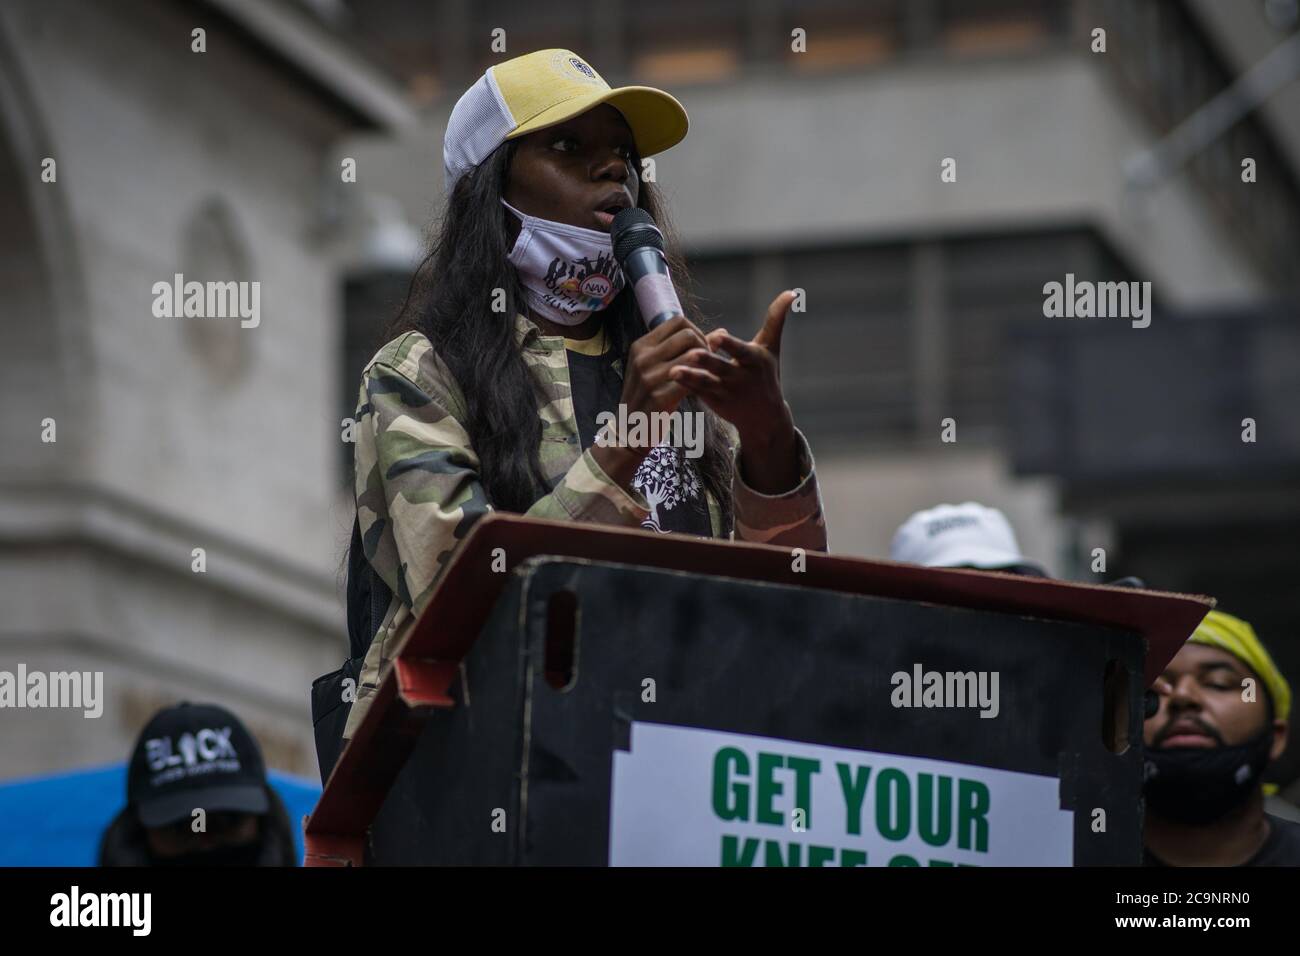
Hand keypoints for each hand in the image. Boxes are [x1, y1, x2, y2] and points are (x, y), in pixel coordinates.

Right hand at [592, 315, 708, 490]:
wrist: (630, 431)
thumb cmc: (649, 397)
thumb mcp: (659, 368)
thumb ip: (686, 350)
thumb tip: (721, 333)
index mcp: (641, 346)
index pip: (677, 321)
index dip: (696, 332)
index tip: (701, 349)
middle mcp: (642, 357)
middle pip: (687, 335)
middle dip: (704, 346)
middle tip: (706, 364)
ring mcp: (648, 377)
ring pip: (692, 356)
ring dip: (705, 365)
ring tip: (704, 376)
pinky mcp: (657, 397)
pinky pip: (690, 381)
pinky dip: (701, 382)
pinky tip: (700, 389)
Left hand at [669, 291, 801, 492]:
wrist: (765, 416)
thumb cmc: (766, 373)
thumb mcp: (771, 347)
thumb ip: (776, 319)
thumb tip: (792, 292)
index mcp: (754, 361)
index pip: (741, 351)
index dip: (729, 344)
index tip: (717, 335)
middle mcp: (741, 377)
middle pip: (721, 368)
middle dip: (707, 361)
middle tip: (691, 353)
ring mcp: (727, 392)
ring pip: (706, 383)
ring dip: (690, 377)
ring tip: (673, 371)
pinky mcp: (715, 402)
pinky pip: (698, 392)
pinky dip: (685, 385)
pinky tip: (668, 377)